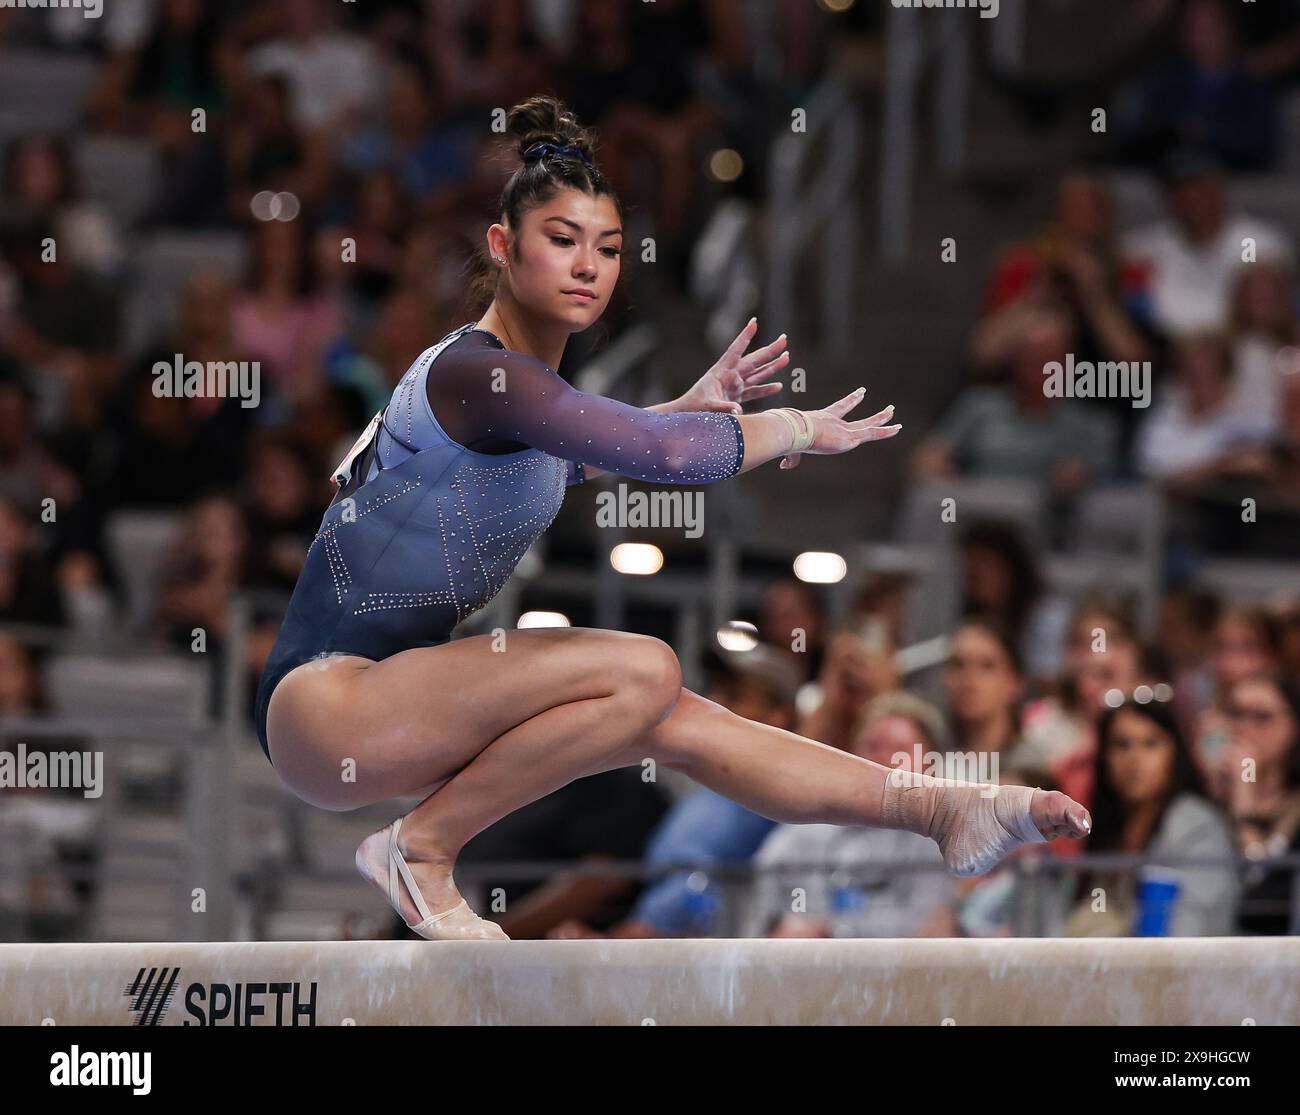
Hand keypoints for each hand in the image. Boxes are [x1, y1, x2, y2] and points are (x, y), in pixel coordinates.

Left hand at [676, 317, 787, 414]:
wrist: (686, 414)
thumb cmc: (693, 407)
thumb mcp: (707, 407)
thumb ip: (723, 407)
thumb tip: (738, 411)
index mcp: (721, 372)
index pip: (735, 350)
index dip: (745, 336)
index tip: (754, 321)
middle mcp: (730, 376)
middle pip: (754, 360)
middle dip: (769, 350)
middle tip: (784, 338)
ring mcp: (735, 386)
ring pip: (758, 374)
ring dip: (772, 366)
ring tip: (787, 357)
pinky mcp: (736, 397)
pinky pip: (754, 392)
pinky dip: (766, 389)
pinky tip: (778, 385)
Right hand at [780, 389, 899, 469]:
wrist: (795, 431)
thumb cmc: (791, 437)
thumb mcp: (793, 448)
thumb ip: (793, 458)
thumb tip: (784, 466)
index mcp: (825, 421)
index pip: (841, 408)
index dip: (852, 399)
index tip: (862, 391)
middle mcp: (838, 423)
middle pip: (861, 419)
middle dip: (875, 415)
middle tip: (889, 408)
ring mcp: (845, 430)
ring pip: (869, 425)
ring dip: (883, 419)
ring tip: (894, 412)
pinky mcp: (850, 437)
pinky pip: (872, 434)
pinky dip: (885, 432)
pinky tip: (898, 428)